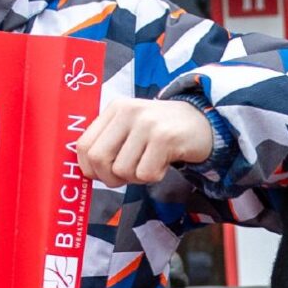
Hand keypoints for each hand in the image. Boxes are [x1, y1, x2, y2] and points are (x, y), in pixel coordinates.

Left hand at [75, 96, 212, 187]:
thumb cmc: (162, 133)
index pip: (83, 145)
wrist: (204, 123)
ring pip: (122, 170)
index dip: (89, 168)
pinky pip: (145, 174)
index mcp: (115, 109)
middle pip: (98, 159)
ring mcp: (146, 123)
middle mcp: (128, 111)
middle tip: (127, 176)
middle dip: (110, 178)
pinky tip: (164, 163)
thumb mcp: (131, 129)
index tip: (104, 174)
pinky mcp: (164, 137)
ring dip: (136, 178)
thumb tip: (87, 172)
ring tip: (150, 164)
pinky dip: (154, 177)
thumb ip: (109, 144)